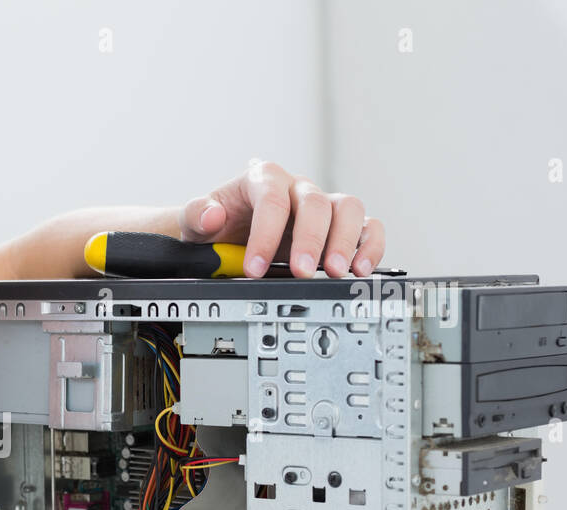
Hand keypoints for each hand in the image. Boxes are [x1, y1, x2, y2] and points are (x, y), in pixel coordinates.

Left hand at [176, 159, 385, 278]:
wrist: (226, 234)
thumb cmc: (216, 225)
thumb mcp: (196, 221)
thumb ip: (197, 214)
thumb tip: (212, 214)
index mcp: (263, 179)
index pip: (272, 199)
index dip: (266, 234)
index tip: (255, 267)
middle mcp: (297, 188)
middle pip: (315, 202)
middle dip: (309, 240)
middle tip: (300, 272)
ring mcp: (321, 205)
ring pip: (347, 208)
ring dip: (344, 241)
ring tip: (336, 271)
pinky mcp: (338, 225)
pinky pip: (366, 226)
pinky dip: (369, 245)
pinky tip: (361, 268)